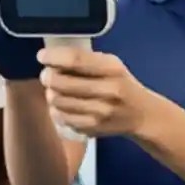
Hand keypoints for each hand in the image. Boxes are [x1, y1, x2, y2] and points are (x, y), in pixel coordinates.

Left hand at [39, 45, 157, 137]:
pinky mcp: (93, 128)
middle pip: (62, 83)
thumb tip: (52, 58)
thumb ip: (85, 61)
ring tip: (55, 90)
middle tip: (47, 75)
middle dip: (48, 77)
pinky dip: (56, 110)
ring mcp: (100, 112)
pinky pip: (62, 118)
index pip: (75, 60)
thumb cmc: (122, 84)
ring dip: (51, 93)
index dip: (53, 57)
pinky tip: (62, 105)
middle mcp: (108, 91)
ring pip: (58, 101)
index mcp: (112, 69)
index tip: (42, 56)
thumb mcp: (112, 66)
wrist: (142, 115)